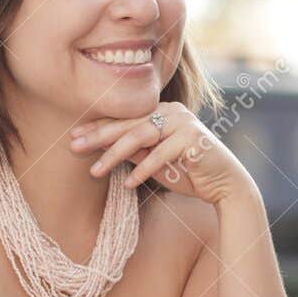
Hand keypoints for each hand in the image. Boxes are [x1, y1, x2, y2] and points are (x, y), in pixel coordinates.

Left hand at [68, 101, 253, 207]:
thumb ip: (131, 150)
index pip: (124, 118)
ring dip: (115, 154)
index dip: (98, 126)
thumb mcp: (151, 160)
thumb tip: (98, 146)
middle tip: (74, 147)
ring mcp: (184, 123)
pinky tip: (127, 183)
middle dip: (99, 136)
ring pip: (141, 135)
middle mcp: (172, 112)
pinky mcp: (194, 139)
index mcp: (161, 112)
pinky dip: (143, 169)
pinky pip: (161, 154)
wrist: (224, 184)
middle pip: (128, 123)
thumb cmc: (186, 171)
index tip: (73, 136)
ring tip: (95, 171)